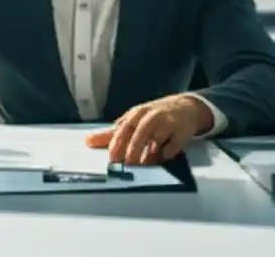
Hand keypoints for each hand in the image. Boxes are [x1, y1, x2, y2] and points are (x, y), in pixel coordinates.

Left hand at [83, 94, 212, 164]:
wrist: (186, 107)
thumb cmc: (154, 116)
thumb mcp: (133, 121)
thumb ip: (112, 134)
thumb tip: (88, 141)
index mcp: (137, 114)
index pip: (124, 128)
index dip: (118, 143)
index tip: (112, 158)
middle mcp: (151, 116)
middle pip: (140, 133)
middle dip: (133, 150)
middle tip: (127, 166)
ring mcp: (168, 123)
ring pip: (157, 139)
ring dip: (149, 154)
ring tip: (143, 166)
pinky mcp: (182, 132)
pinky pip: (174, 145)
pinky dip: (168, 153)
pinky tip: (163, 158)